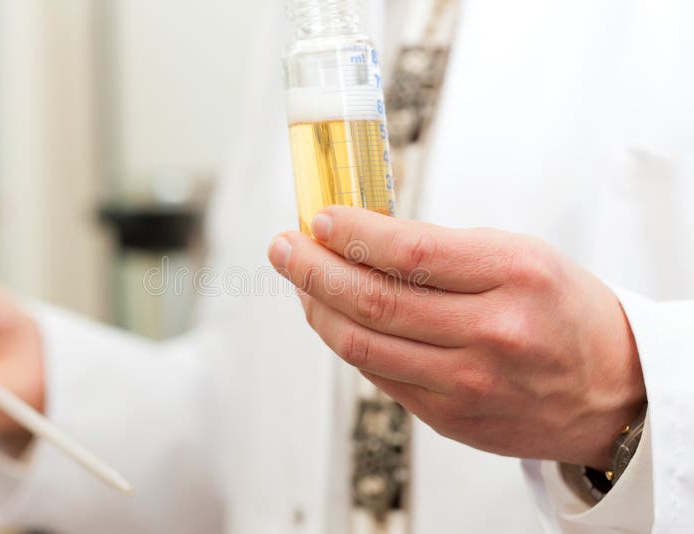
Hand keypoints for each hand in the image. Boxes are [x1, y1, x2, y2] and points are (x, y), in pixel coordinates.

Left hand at [268, 206, 646, 469]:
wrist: (609, 391)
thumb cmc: (562, 311)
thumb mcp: (520, 256)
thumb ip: (444, 251)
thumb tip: (360, 237)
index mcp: (514, 276)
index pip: (411, 251)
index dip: (353, 234)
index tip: (320, 219)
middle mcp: (491, 334)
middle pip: (374, 301)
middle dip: (314, 270)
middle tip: (285, 247)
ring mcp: (468, 384)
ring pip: (363, 346)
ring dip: (318, 309)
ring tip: (299, 281)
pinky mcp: (450, 418)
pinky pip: (378, 376)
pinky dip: (347, 342)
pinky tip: (333, 317)